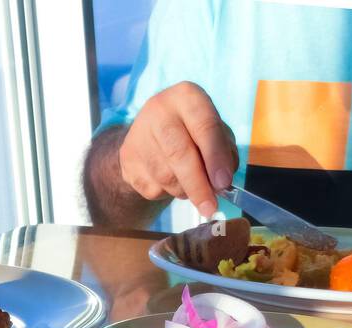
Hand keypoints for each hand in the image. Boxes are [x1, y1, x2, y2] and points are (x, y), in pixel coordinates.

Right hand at [118, 82, 238, 218]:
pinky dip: (168, 193)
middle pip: (179, 154)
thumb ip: (224, 153)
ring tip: (193, 187)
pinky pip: (152, 188)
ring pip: (166, 176)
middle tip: (210, 208)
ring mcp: (138, 135)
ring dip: (185, 191)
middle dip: (198, 186)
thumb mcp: (214, 131)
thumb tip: (220, 184)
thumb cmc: (192, 131)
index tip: (224, 183)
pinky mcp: (127, 159)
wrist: (149, 133)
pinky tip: (172, 181)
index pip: (204, 127)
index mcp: (186, 96)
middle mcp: (158, 110)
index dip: (215, 157)